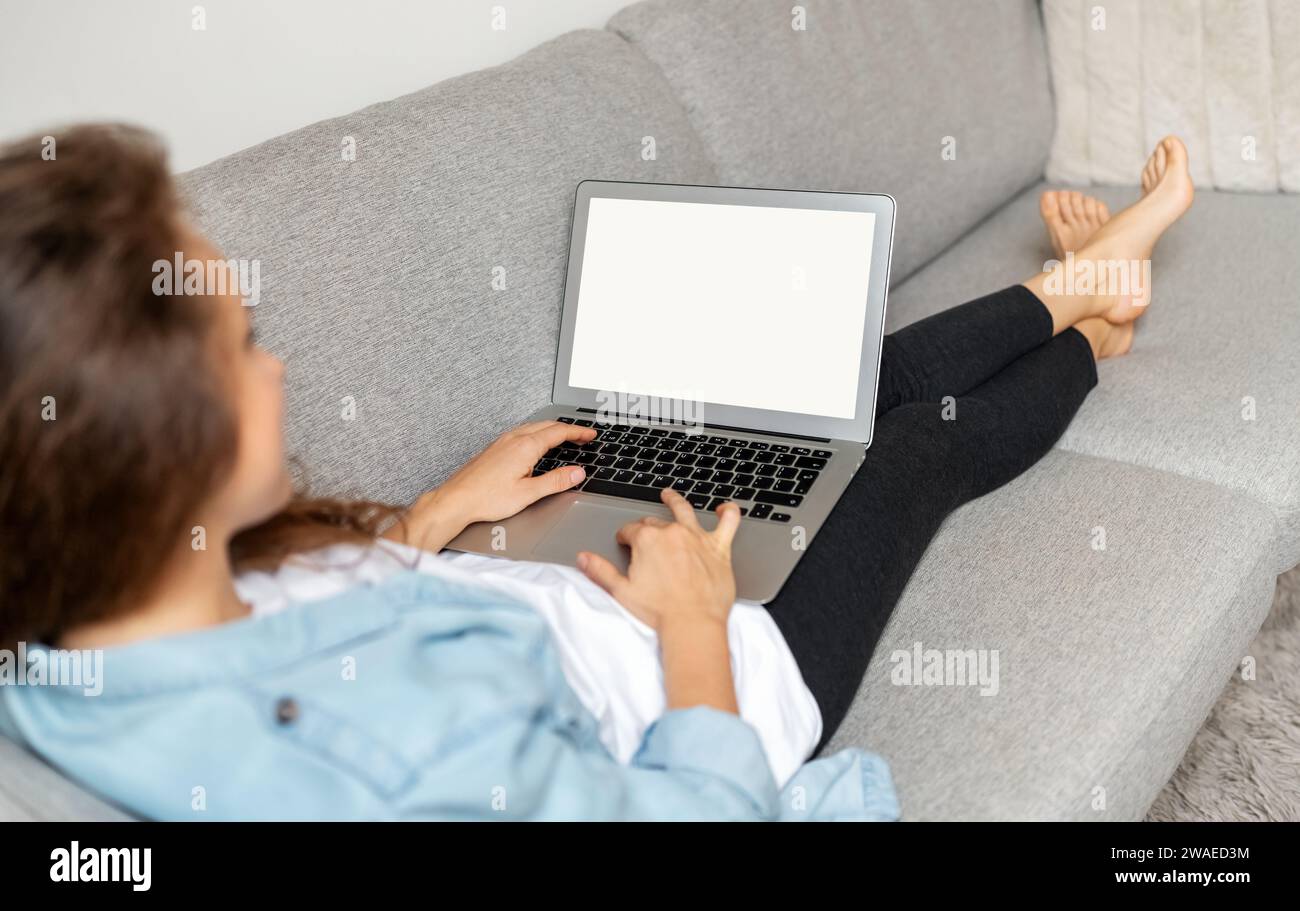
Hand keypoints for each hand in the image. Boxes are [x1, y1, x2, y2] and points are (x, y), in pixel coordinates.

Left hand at [398, 421, 594, 549]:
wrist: (456, 499)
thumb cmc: (486, 498)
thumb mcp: (528, 493)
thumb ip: (555, 481)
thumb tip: (577, 473)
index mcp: (525, 446)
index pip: (558, 432)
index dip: (578, 432)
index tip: (590, 434)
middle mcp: (513, 439)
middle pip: (547, 426)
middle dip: (568, 429)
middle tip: (582, 436)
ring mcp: (502, 442)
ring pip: (533, 427)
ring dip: (551, 429)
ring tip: (563, 438)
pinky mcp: (494, 448)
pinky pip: (521, 432)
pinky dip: (537, 433)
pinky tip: (535, 443)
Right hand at [577, 488, 739, 633]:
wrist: (693, 624)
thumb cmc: (660, 612)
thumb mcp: (621, 591)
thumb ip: (600, 571)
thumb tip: (583, 558)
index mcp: (647, 541)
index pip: (631, 531)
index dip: (625, 537)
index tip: (624, 544)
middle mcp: (672, 533)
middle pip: (654, 523)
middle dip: (647, 529)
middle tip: (645, 540)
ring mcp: (697, 538)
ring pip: (685, 511)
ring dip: (675, 501)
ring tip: (670, 496)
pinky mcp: (719, 548)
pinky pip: (729, 522)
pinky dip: (728, 512)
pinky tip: (725, 508)